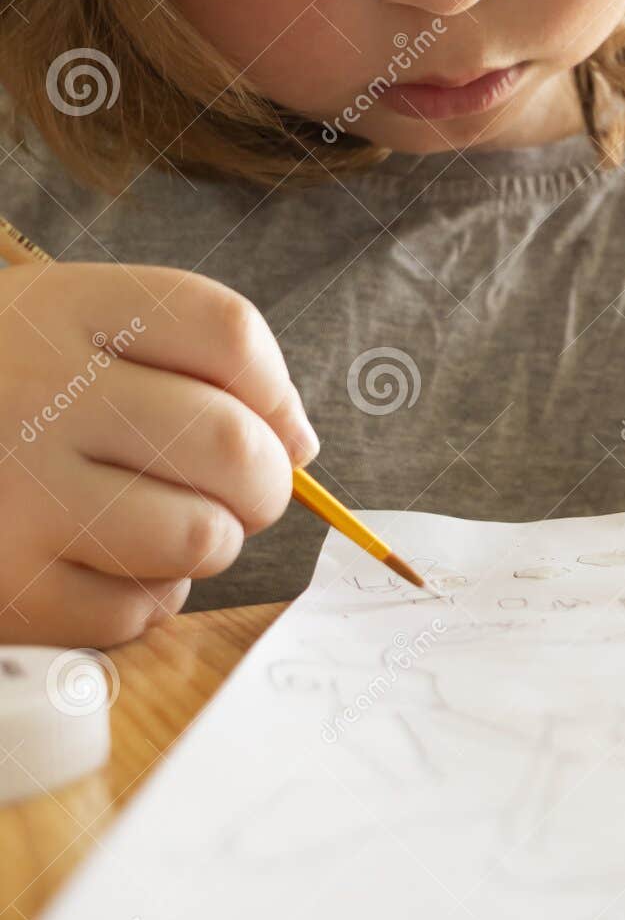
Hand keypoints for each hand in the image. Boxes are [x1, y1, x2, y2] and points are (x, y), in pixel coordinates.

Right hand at [0, 262, 318, 645]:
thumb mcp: (73, 326)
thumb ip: (190, 355)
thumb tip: (299, 443)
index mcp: (65, 307)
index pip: (227, 331)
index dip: (277, 389)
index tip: (275, 420)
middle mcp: (36, 390)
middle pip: (231, 443)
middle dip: (264, 483)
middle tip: (241, 491)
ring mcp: (14, 491)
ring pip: (196, 538)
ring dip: (206, 544)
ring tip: (165, 526)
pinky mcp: (1, 584)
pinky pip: (133, 612)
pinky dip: (143, 600)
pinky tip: (102, 564)